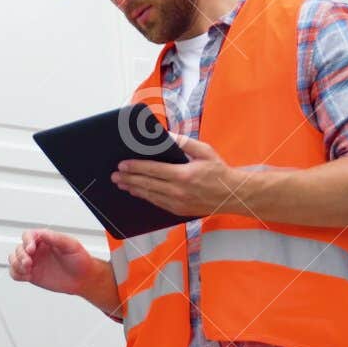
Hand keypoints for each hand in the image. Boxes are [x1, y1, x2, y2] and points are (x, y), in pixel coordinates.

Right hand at [8, 229, 101, 296]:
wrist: (83, 279)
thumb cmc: (80, 260)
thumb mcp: (71, 246)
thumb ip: (57, 238)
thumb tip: (44, 234)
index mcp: (45, 240)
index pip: (28, 236)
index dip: (26, 242)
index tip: (31, 250)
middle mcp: (37, 250)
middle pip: (19, 248)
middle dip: (21, 256)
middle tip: (29, 263)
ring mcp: (33, 263)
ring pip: (14, 260)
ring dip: (16, 264)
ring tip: (27, 270)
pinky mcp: (32, 275)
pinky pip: (16, 273)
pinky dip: (16, 274)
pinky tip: (26, 276)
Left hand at [112, 134, 251, 217]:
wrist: (232, 195)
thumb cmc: (219, 171)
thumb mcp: (204, 151)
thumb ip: (183, 142)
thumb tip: (165, 135)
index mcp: (183, 175)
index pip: (152, 171)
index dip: (135, 167)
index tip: (122, 165)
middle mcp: (178, 191)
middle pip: (147, 184)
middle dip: (129, 179)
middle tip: (115, 175)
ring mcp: (178, 203)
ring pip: (149, 196)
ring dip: (134, 189)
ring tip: (121, 183)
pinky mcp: (179, 210)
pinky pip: (157, 203)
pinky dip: (145, 197)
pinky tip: (138, 191)